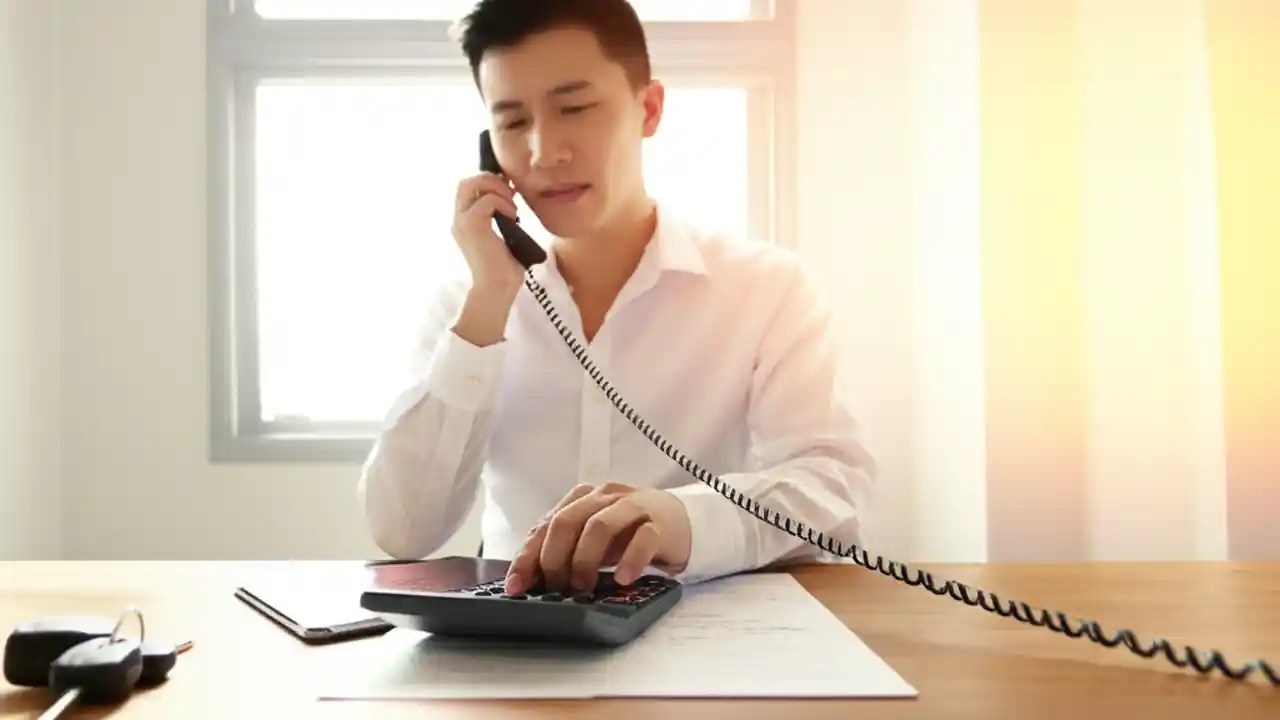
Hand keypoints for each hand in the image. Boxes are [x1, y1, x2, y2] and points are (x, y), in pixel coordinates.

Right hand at [451, 172, 525, 297]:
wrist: (498, 288)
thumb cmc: (504, 267)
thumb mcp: (503, 234)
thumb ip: (499, 214)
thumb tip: (511, 192)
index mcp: (464, 221)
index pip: (468, 187)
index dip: (488, 182)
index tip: (509, 192)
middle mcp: (458, 219)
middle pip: (467, 180)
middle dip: (491, 180)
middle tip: (510, 195)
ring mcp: (462, 221)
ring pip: (475, 183)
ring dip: (499, 190)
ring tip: (512, 209)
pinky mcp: (472, 225)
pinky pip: (488, 200)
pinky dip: (504, 205)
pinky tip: (513, 220)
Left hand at [505, 482, 692, 595]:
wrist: (681, 524)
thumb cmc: (629, 534)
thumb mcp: (592, 540)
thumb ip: (563, 550)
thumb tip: (527, 579)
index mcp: (581, 498)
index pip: (546, 525)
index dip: (528, 557)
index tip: (516, 586)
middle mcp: (604, 496)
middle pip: (568, 522)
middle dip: (555, 559)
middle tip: (558, 588)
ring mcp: (633, 506)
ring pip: (600, 526)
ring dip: (585, 560)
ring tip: (584, 587)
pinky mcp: (660, 523)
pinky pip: (643, 539)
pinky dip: (629, 560)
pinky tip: (621, 580)